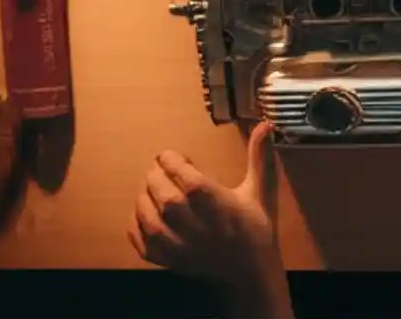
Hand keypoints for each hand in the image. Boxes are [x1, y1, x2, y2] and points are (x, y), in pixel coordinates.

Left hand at [129, 123, 291, 316]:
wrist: (249, 274)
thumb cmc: (255, 229)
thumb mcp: (259, 192)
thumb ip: (259, 158)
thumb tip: (265, 125)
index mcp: (220, 207)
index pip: (189, 180)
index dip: (174, 162)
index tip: (171, 155)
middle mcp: (198, 228)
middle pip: (166, 198)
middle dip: (156, 176)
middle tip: (158, 167)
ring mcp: (181, 248)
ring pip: (150, 220)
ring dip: (144, 199)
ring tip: (150, 187)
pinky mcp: (169, 262)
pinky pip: (142, 244)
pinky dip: (136, 227)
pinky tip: (143, 213)